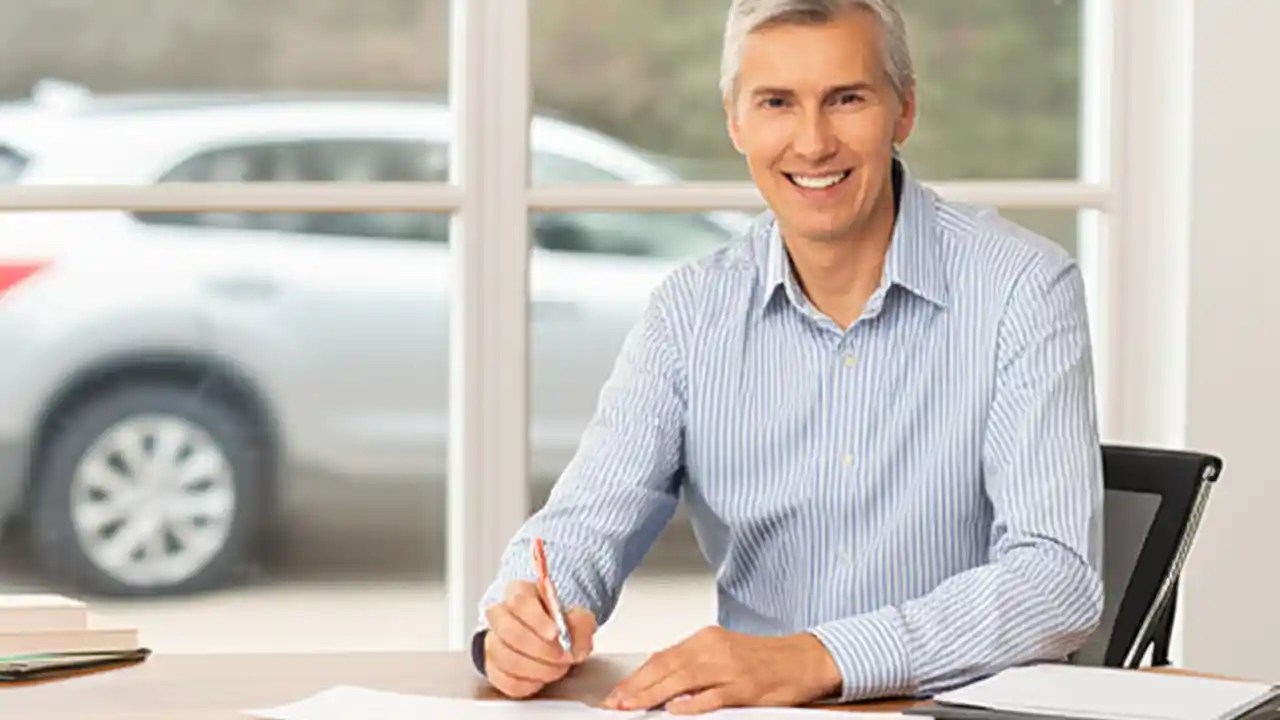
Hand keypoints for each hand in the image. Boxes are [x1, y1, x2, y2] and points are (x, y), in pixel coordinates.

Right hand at [483, 580, 597, 697]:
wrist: (550, 641)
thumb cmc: (561, 625)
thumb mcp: (578, 617)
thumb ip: (581, 624)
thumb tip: (573, 641)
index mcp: (520, 593)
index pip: (519, 601)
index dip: (537, 619)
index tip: (556, 634)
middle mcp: (500, 614)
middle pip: (508, 630)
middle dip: (539, 648)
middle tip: (562, 657)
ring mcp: (492, 641)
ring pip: (504, 656)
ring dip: (535, 668)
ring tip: (557, 668)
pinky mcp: (492, 668)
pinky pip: (504, 679)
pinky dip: (526, 683)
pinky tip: (541, 678)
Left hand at [602, 626, 841, 714]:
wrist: (803, 659)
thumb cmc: (763, 660)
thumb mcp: (722, 653)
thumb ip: (692, 665)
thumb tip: (659, 682)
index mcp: (706, 639)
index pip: (661, 657)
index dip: (636, 676)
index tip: (618, 692)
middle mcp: (714, 648)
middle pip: (666, 667)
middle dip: (637, 687)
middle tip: (616, 703)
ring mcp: (730, 667)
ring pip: (683, 679)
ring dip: (654, 694)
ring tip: (633, 706)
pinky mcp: (745, 687)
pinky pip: (713, 695)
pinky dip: (693, 704)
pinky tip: (675, 710)